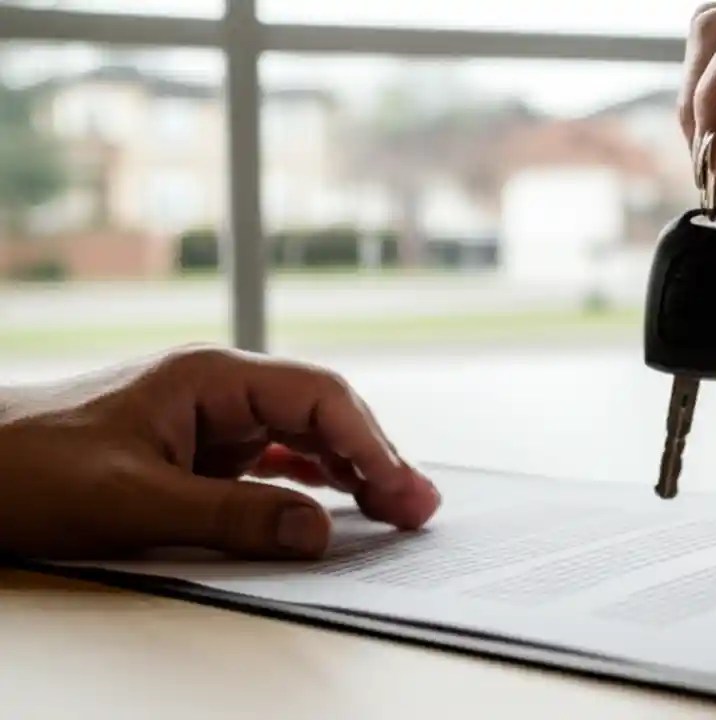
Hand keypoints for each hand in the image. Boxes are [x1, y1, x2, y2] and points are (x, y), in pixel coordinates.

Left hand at [0, 346, 440, 559]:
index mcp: (210, 377)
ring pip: (304, 437)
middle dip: (375, 457)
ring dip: (352, 470)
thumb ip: (231, 516)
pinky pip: (273, 462)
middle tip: (420, 508)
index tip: (399, 489)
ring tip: (397, 508)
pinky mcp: (198, 453)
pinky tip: (338, 503)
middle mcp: (218, 392)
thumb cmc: (29, 469)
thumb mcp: (134, 501)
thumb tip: (318, 532)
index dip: (368, 442)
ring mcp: (210, 422)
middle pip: (322, 414)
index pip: (316, 395)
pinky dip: (313, 482)